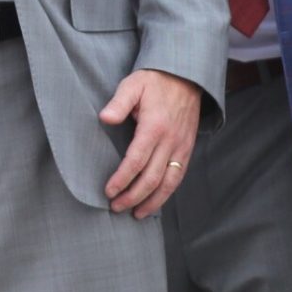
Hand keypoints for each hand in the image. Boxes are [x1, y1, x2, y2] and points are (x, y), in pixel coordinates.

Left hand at [99, 69, 202, 217]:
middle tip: (116, 207)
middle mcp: (170, 141)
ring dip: (151, 202)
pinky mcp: (187, 150)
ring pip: (168, 183)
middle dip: (133, 197)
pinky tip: (155, 202)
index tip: (108, 191)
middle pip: (151, 178)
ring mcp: (181, 148)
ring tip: (136, 214)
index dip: (122, 179)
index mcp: (154, 127)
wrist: (186, 76)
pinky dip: (166, 193)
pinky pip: (178, 177)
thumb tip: (104, 118)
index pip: (136, 161)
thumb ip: (119, 103)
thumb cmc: (155, 81)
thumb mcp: (133, 84)